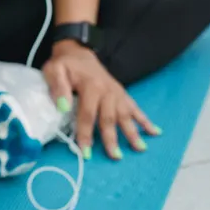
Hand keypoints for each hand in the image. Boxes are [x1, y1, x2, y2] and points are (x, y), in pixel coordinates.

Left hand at [42, 41, 160, 159]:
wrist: (78, 52)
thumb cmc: (64, 64)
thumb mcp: (54, 70)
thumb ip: (57, 87)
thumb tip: (62, 107)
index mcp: (91, 85)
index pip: (88, 114)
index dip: (86, 133)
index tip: (85, 152)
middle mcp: (107, 90)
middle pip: (109, 118)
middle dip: (112, 139)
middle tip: (115, 157)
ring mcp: (116, 93)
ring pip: (125, 115)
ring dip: (132, 133)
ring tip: (139, 149)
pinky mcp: (121, 94)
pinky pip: (135, 108)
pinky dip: (145, 120)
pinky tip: (155, 132)